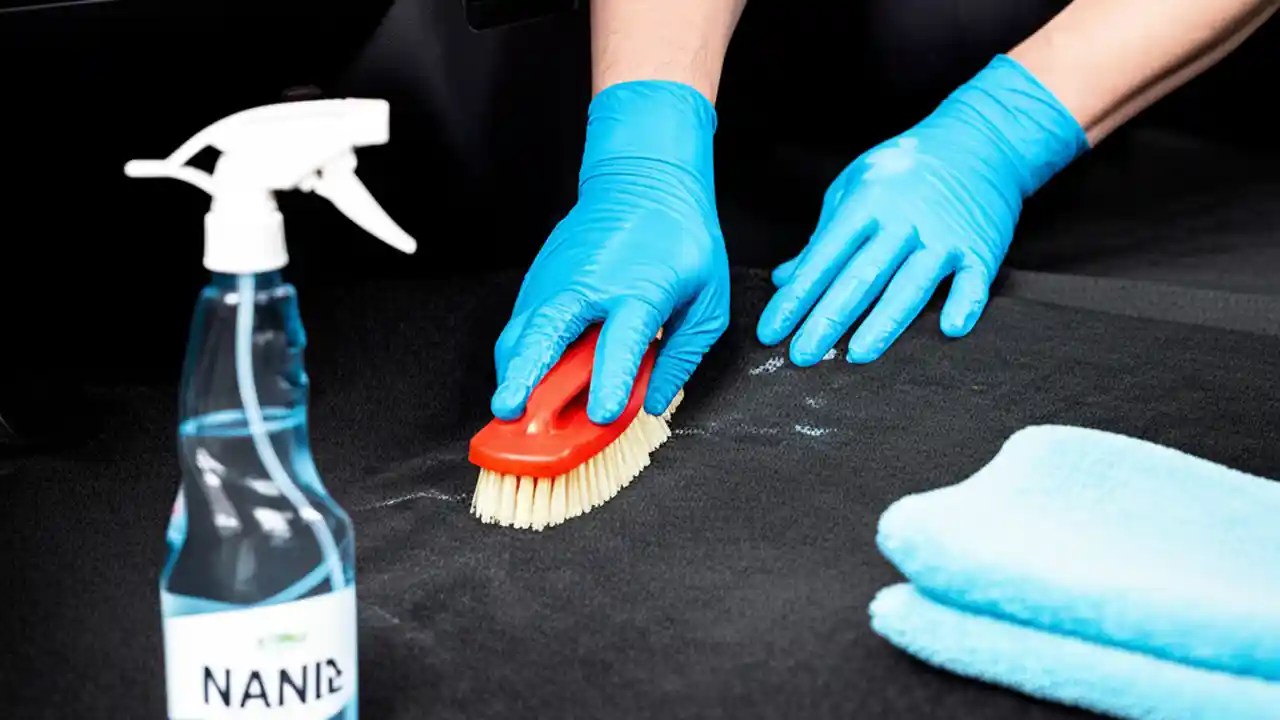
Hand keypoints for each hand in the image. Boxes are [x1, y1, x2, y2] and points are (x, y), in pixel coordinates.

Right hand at [492, 81, 728, 423]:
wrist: (643, 178)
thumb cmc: (681, 239)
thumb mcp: (706, 301)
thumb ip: (681, 357)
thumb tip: (653, 403)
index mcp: (640, 291)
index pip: (621, 342)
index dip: (610, 381)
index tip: (600, 415)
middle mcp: (590, 285)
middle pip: (547, 333)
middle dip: (524, 375)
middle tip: (508, 410)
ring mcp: (558, 279)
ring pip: (522, 331)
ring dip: (511, 370)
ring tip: (506, 407)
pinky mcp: (540, 277)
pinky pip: (521, 323)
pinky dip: (517, 354)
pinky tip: (520, 380)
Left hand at [758, 56, 1086, 365]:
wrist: (979, 140)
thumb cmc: (904, 170)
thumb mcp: (854, 187)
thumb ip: (822, 238)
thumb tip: (785, 280)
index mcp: (866, 205)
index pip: (823, 259)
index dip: (796, 297)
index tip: (771, 333)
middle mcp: (903, 222)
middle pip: (861, 277)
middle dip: (828, 318)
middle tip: (801, 356)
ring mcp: (943, 236)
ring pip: (910, 284)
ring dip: (884, 322)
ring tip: (857, 356)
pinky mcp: (980, 249)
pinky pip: (973, 280)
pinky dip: (965, 303)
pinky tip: (950, 329)